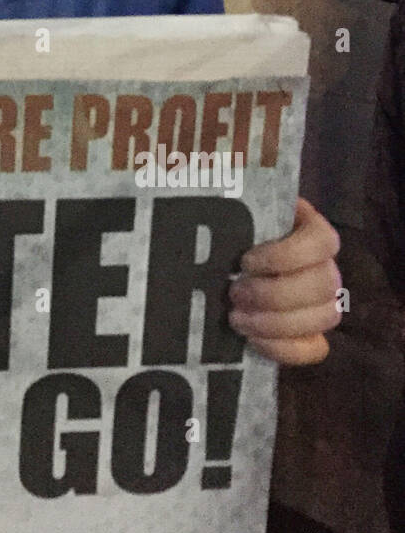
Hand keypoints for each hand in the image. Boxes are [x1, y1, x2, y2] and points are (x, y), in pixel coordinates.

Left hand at [228, 198, 341, 364]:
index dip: (287, 255)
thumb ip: (230, 198)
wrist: (226, 264)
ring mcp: (324, 302)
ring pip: (324, 317)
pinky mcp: (312, 334)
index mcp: (310, 230)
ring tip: (236, 318)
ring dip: (277, 323)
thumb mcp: (231, 209)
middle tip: (234, 293)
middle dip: (274, 294)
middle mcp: (325, 267)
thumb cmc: (228, 230)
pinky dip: (284, 350)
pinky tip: (252, 341)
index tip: (246, 261)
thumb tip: (206, 182)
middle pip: (324, 284)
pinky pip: (315, 349)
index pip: (322, 241)